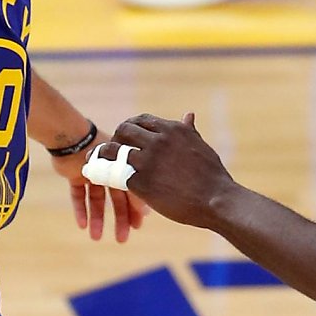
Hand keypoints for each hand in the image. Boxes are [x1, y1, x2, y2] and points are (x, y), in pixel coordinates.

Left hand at [53, 130, 148, 245]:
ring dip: (97, 219)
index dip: (135, 209)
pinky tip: (82, 226)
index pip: (132, 192)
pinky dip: (80, 210)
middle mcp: (108, 170)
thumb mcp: (120, 170)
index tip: (139, 226)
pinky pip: (78, 196)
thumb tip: (148, 210)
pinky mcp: (74, 176)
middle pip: (115, 199)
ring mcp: (91, 173)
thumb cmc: (101, 146)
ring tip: (96, 238)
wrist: (72, 136)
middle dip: (119, 219)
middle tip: (123, 239)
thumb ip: (134, 189)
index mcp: (123, 165)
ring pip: (96, 200)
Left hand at [104, 113, 235, 226]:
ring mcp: (148, 159)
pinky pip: (114, 173)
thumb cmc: (212, 176)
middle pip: (124, 130)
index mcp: (173, 129)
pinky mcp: (140, 181)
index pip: (141, 120)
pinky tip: (101, 179)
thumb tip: (188, 115)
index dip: (130, 128)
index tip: (126, 137)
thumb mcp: (201, 146)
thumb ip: (189, 130)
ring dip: (104, 156)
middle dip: (115, 139)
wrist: (217, 200)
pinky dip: (105, 174)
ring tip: (99, 164)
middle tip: (111, 151)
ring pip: (113, 149)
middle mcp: (159, 140)